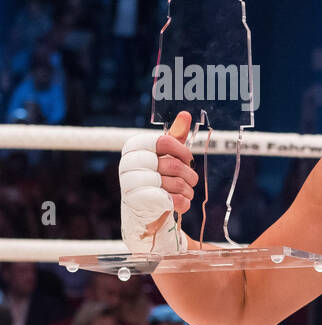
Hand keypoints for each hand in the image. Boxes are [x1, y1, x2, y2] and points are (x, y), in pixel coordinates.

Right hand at [119, 111, 197, 252]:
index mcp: (134, 147)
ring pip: (176, 183)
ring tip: (182, 193)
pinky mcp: (138, 202)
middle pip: (174, 165)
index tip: (187, 159)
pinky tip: (179, 204)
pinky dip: (183, 203)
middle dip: (189, 175)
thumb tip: (185, 114)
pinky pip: (173, 199)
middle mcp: (128, 163)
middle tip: (189, 181)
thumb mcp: (167, 155)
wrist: (145, 211)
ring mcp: (130, 183)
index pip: (165, 141)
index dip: (182, 152)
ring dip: (187, 191)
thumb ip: (175, 136)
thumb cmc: (158, 178)